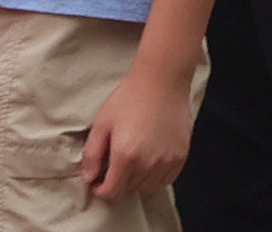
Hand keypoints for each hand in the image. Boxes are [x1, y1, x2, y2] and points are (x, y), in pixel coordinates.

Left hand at [82, 63, 192, 200]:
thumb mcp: (102, 123)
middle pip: (129, 190)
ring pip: (148, 187)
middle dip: (118, 181)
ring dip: (138, 180)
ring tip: (134, 161)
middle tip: (116, 164)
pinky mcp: (181, 154)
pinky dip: (157, 175)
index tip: (99, 179)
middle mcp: (149, 162)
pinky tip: (151, 160)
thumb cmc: (130, 98)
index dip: (100, 189)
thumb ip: (92, 154)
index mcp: (126, 156)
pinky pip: (167, 178)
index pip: (111, 192)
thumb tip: (89, 177)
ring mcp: (168, 159)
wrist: (163, 79)